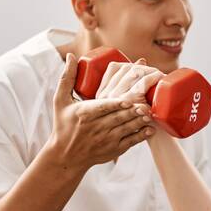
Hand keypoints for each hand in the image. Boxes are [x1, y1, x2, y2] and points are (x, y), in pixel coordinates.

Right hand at [47, 53, 160, 169]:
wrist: (66, 156)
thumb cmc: (63, 125)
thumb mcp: (60, 101)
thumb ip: (67, 78)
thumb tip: (70, 55)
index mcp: (84, 114)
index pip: (103, 107)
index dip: (117, 104)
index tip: (128, 99)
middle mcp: (96, 128)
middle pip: (118, 117)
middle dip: (133, 111)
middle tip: (146, 103)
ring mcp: (106, 140)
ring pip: (126, 129)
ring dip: (139, 121)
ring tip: (150, 113)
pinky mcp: (113, 150)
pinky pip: (130, 142)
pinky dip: (141, 136)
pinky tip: (150, 129)